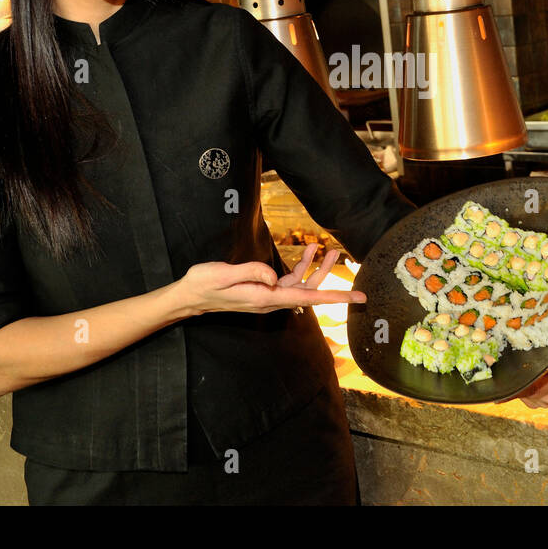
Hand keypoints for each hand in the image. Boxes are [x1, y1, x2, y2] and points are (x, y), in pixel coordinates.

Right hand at [177, 244, 364, 315]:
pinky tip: (306, 254)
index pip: (307, 299)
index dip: (334, 297)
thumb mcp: (224, 274)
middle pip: (309, 291)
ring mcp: (268, 296)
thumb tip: (275, 276)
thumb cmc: (204, 284)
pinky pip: (289, 281)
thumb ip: (251, 272)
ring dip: (315, 268)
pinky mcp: (263, 289)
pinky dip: (300, 267)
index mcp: (265, 298)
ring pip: (301, 285)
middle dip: (328, 275)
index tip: (357, 298)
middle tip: (341, 255)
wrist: (190, 296)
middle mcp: (270, 300)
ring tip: (327, 248)